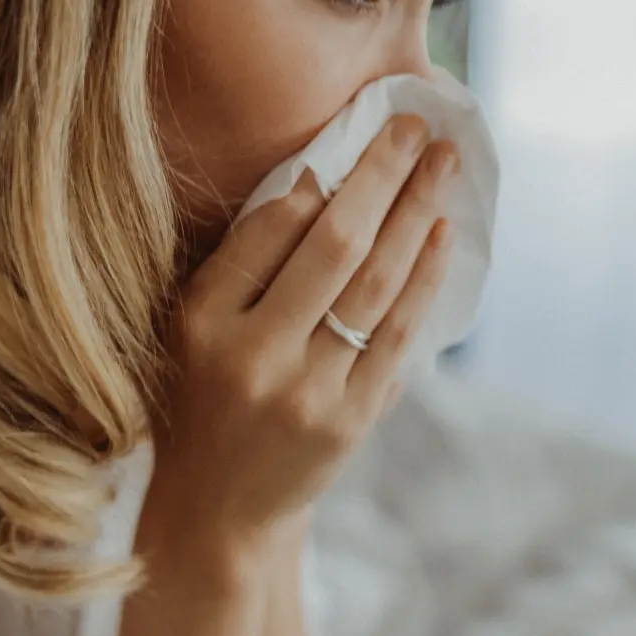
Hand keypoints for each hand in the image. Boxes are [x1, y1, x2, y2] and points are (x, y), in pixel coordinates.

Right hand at [150, 114, 458, 541]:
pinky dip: (423, 278)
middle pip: (333, 248)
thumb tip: (315, 184)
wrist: (221, 508)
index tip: (359, 129)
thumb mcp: (193, 327)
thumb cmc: (204, 397)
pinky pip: (398, 334)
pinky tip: (440, 233)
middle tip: (417, 127)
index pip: (266, 231)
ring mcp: (308, 393)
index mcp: (202, 324)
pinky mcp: (350, 421)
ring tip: (442, 164)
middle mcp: (252, 357)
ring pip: (376, 287)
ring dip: (415, 215)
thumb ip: (242, 261)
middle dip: (381, 178)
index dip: (320, 177)